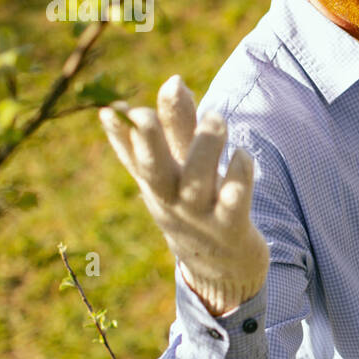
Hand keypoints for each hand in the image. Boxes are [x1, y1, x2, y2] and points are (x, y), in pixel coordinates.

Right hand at [99, 74, 268, 316]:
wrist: (222, 270)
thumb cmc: (196, 210)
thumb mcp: (178, 174)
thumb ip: (173, 130)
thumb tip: (158, 88)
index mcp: (158, 185)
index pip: (137, 156)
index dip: (124, 134)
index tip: (115, 109)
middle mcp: (174, 200)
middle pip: (156, 169)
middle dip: (151, 138)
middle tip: (148, 109)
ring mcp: (201, 216)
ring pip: (198, 181)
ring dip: (206, 147)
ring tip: (217, 116)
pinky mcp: (232, 227)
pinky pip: (235, 201)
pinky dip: (239, 176)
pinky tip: (244, 154)